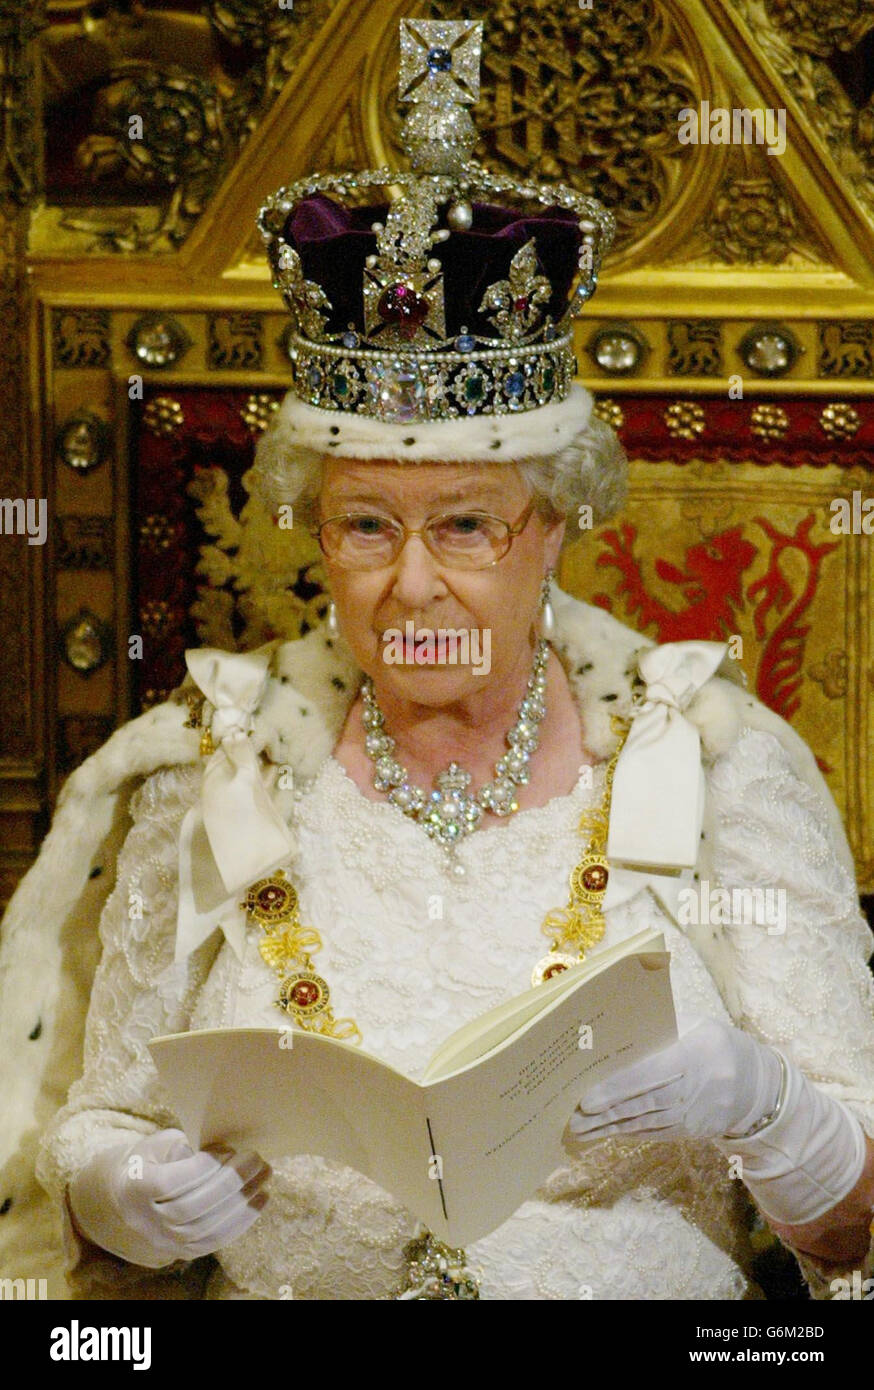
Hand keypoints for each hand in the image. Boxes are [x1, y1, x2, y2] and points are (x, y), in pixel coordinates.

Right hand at [68, 1128, 270, 1268]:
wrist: (129, 1193)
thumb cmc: (150, 1159)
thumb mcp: (158, 1143)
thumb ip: (184, 1146)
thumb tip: (224, 1152)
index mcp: (134, 1187)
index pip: (168, 1184)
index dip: (200, 1167)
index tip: (225, 1149)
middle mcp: (146, 1220)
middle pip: (190, 1209)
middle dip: (229, 1182)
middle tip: (256, 1158)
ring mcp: (164, 1241)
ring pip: (205, 1229)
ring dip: (241, 1202)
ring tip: (264, 1174)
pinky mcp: (182, 1251)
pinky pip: (214, 1241)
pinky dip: (242, 1221)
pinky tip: (260, 1198)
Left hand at [569, 1015, 782, 1143]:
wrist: (755, 1083)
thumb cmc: (714, 1043)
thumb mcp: (694, 1026)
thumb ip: (660, 1028)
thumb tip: (616, 1028)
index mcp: (698, 1053)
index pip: (652, 1073)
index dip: (619, 1087)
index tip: (589, 1097)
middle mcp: (700, 1087)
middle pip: (646, 1102)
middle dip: (607, 1111)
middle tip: (574, 1117)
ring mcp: (698, 1114)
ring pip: (648, 1123)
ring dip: (611, 1127)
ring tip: (580, 1129)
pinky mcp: (694, 1132)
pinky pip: (657, 1133)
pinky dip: (629, 1133)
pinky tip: (606, 1133)